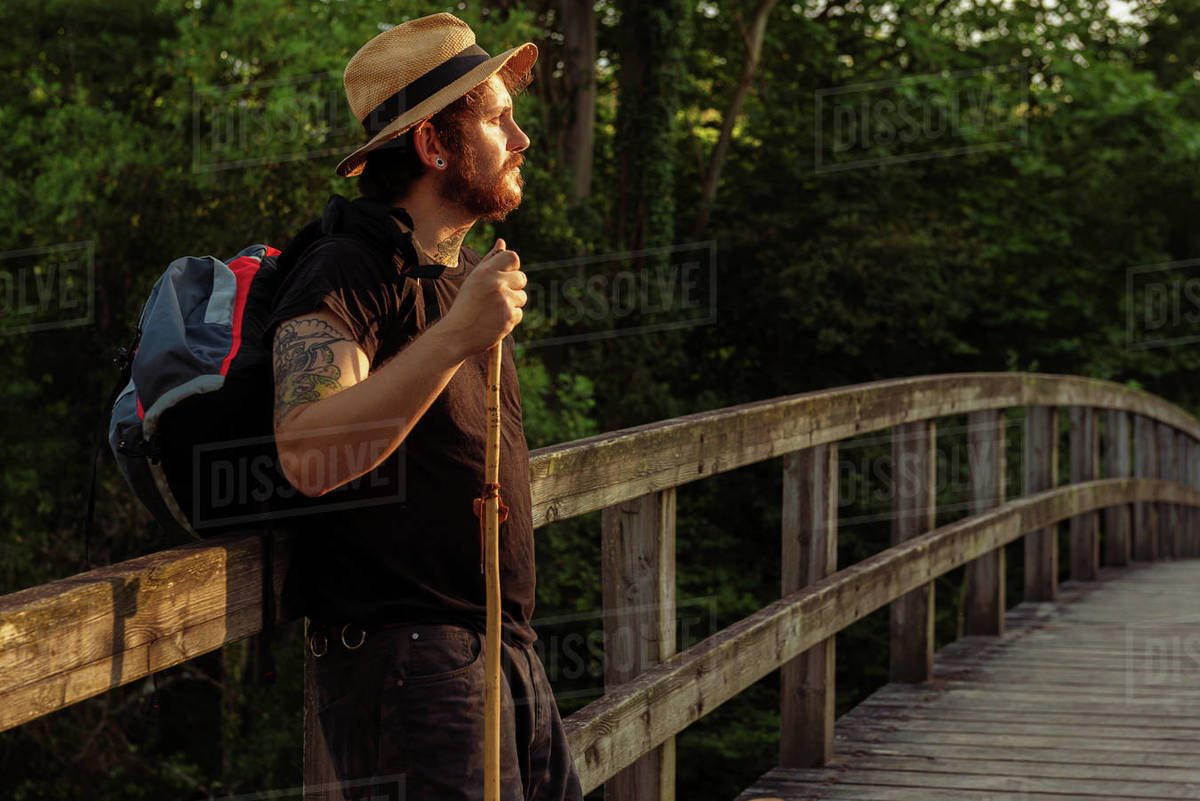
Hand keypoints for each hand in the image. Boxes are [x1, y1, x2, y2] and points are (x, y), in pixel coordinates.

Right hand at [438, 238, 526, 357]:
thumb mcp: (474, 279)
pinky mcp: (509, 316)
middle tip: (499, 296)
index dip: (512, 266)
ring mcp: (504, 300)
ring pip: (522, 297)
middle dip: (514, 286)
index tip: (506, 275)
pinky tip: (494, 321)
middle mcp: (496, 283)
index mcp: (485, 271)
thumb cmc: (465, 305)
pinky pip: (519, 313)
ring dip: (512, 304)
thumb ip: (490, 260)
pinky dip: (510, 318)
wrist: (457, 334)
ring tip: (494, 310)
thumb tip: (502, 241)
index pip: (512, 257)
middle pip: (522, 277)